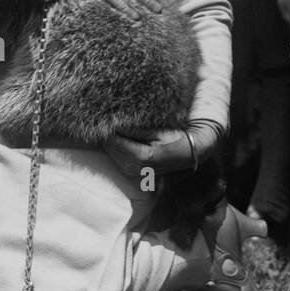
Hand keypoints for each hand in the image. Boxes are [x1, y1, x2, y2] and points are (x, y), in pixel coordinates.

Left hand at [105, 121, 221, 177]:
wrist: (186, 154)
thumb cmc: (175, 139)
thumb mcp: (158, 131)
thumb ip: (137, 130)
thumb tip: (117, 125)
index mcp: (142, 156)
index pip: (115, 141)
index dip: (107, 130)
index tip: (103, 118)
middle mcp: (135, 167)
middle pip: (111, 149)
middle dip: (106, 136)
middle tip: (103, 121)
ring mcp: (133, 172)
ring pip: (112, 155)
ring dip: (109, 143)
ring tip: (108, 127)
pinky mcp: (133, 172)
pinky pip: (117, 159)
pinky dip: (114, 149)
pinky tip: (116, 138)